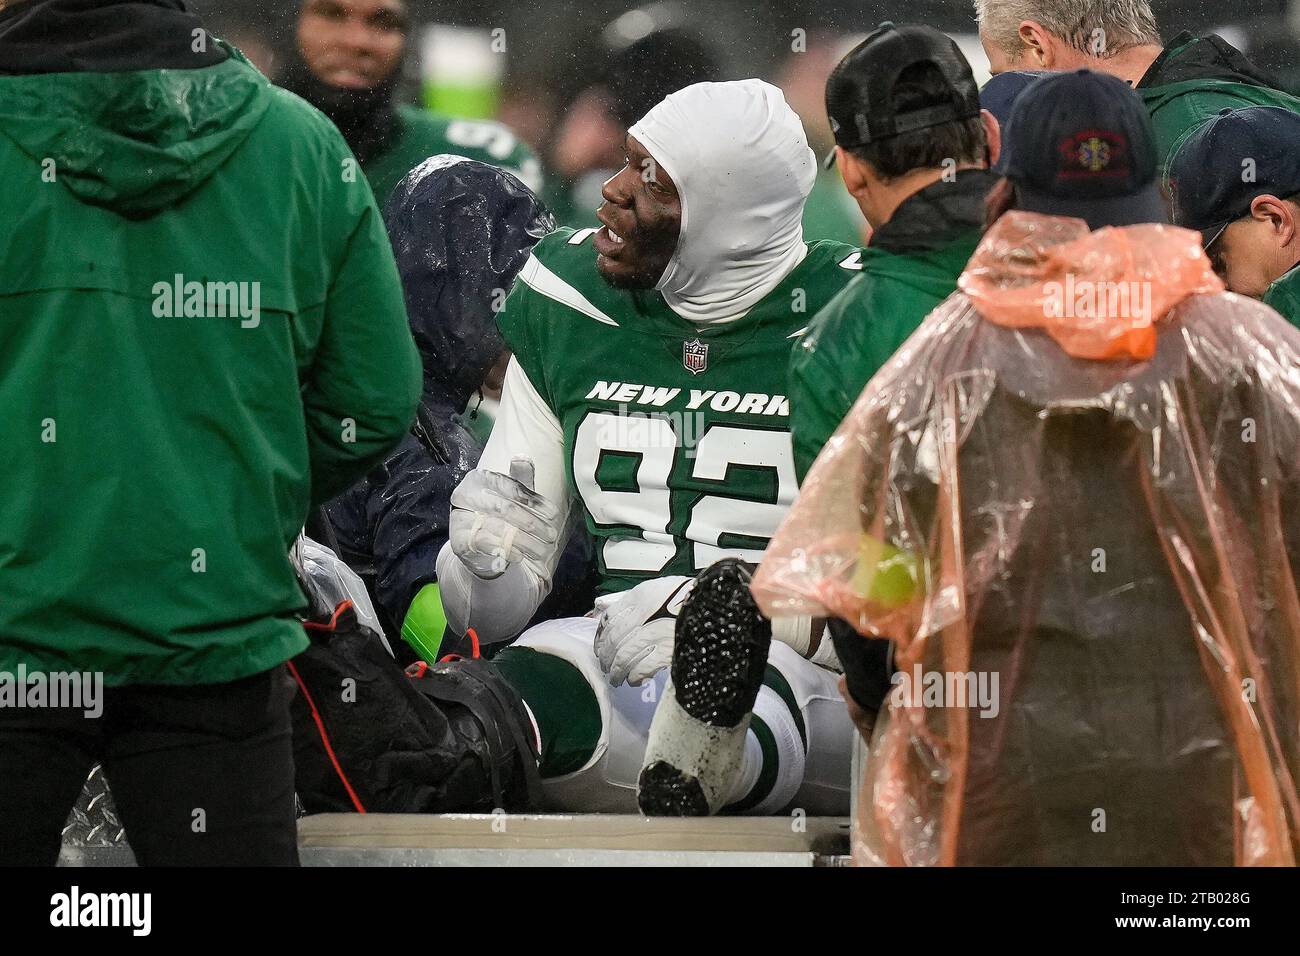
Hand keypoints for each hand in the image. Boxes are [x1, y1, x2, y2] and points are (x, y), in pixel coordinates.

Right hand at [449, 457, 561, 579]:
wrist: (477, 543)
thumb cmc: (498, 513)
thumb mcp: (512, 494)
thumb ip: (520, 479)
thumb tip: (523, 458)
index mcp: (479, 478)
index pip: (508, 486)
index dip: (532, 500)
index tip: (553, 514)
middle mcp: (465, 494)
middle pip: (504, 508)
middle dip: (531, 523)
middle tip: (551, 535)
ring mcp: (459, 517)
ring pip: (497, 528)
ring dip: (524, 541)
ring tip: (542, 551)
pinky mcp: (457, 540)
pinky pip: (484, 544)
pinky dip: (504, 549)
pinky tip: (520, 556)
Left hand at [594, 575, 694, 685]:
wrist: (715, 605)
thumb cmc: (688, 595)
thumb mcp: (658, 588)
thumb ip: (637, 601)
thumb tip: (617, 619)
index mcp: (639, 597)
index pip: (609, 619)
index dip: (601, 636)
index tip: (599, 647)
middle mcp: (642, 616)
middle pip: (614, 641)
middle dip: (606, 657)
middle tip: (605, 667)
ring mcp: (653, 636)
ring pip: (624, 658)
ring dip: (617, 671)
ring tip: (616, 678)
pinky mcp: (666, 653)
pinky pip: (642, 669)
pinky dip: (635, 676)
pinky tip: (634, 680)